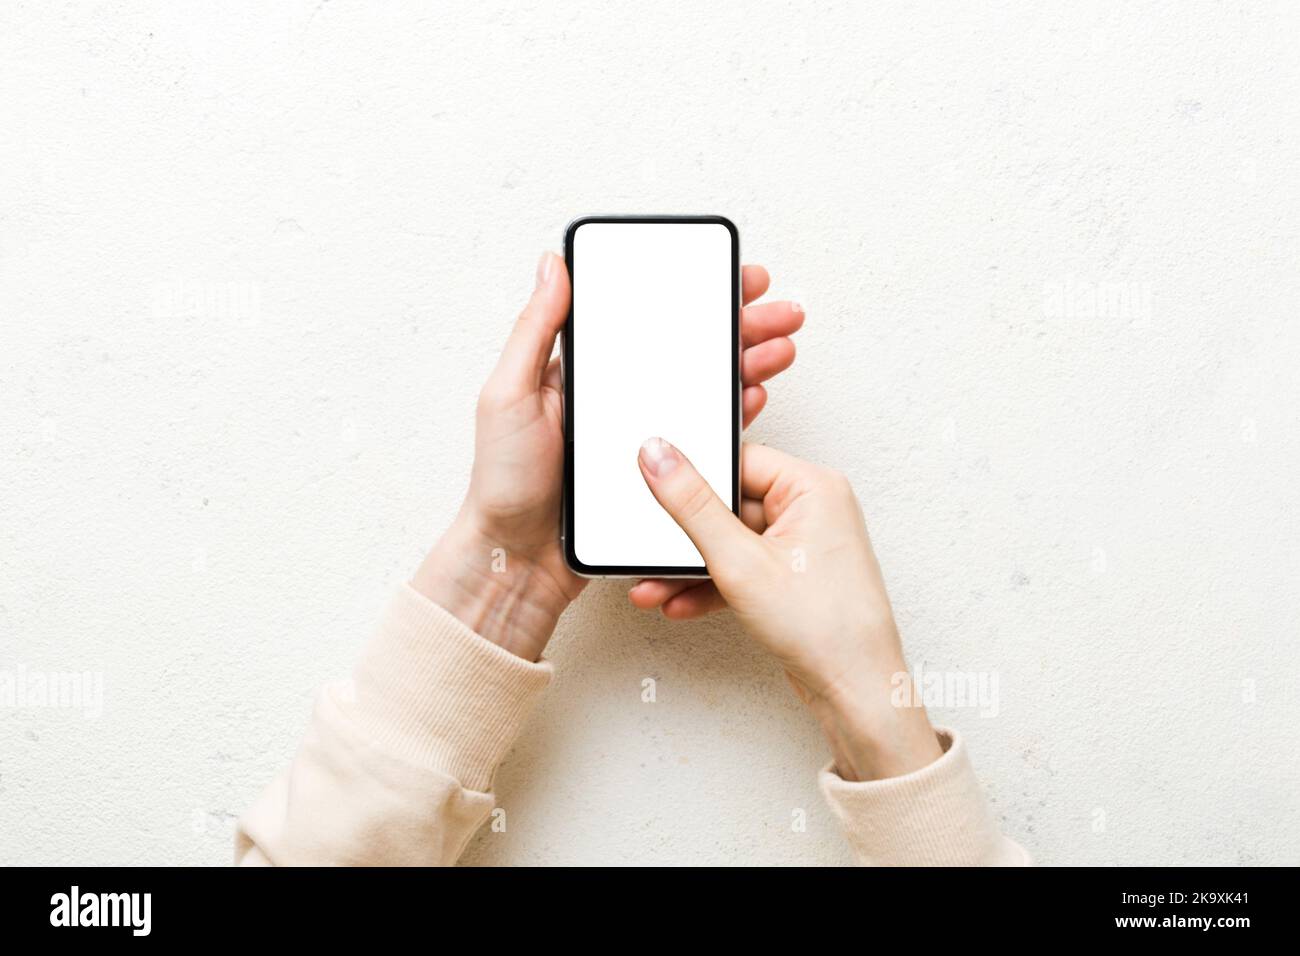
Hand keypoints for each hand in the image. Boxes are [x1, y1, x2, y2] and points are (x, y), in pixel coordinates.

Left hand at [412, 252, 804, 660]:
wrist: (517, 559)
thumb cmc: (503, 482)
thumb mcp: (509, 394)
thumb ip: (534, 330)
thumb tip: (553, 265)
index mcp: (586, 370)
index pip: (649, 318)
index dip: (694, 295)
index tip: (734, 278)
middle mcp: (619, 397)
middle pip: (689, 349)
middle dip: (740, 326)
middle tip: (779, 312)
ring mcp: (641, 435)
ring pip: (705, 389)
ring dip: (747, 364)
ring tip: (779, 349)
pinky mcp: (657, 472)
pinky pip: (704, 438)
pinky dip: (734, 415)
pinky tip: (754, 397)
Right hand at [633, 439, 943, 779]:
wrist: (854, 692)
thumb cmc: (824, 626)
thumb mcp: (739, 560)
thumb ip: (692, 505)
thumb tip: (660, 455)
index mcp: (812, 487)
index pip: (738, 460)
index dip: (693, 477)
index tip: (652, 487)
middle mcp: (812, 510)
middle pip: (729, 505)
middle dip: (684, 536)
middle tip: (648, 550)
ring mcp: (803, 546)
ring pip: (730, 543)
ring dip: (690, 568)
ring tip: (653, 588)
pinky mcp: (793, 578)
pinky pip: (742, 569)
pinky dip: (712, 586)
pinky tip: (679, 604)